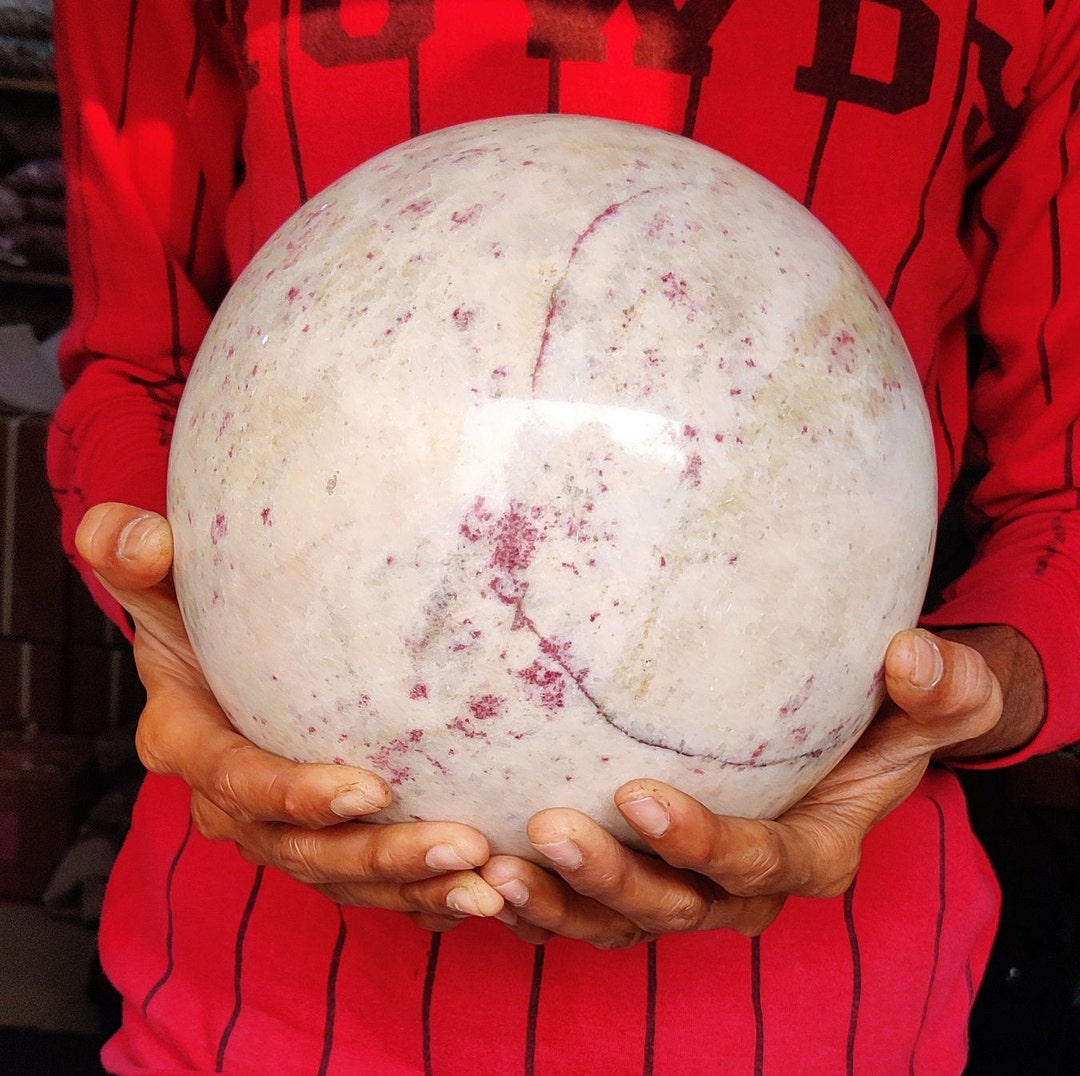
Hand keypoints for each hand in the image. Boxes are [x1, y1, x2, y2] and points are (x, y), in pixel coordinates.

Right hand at [76, 502, 503, 930]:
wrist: (219, 650)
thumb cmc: (196, 606)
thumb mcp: (159, 576)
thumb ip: (130, 553)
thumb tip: (144, 538)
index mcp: (186, 741)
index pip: (236, 780)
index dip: (293, 794)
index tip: (369, 789)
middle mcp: (229, 803)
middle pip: (300, 850)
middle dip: (377, 856)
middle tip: (460, 847)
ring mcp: (276, 829)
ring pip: (341, 877)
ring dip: (412, 889)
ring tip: (488, 886)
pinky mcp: (319, 838)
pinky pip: (366, 883)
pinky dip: (421, 895)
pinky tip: (487, 892)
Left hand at [481, 627, 1024, 947]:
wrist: (853, 737)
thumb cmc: (888, 715)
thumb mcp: (931, 700)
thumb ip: (941, 689)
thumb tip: (910, 658)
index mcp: (813, 853)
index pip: (758, 865)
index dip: (701, 845)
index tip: (637, 794)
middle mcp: (744, 886)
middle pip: (674, 909)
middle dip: (610, 881)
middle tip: (545, 829)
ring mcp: (688, 887)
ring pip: (618, 921)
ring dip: (556, 904)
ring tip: (491, 866)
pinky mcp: (643, 873)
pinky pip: (584, 907)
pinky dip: (535, 903)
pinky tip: (474, 871)